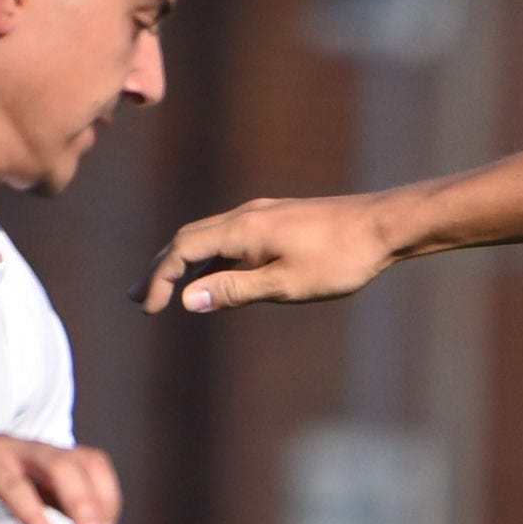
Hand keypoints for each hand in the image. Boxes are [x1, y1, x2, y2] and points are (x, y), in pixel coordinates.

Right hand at [148, 193, 402, 315]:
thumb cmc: (338, 259)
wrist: (383, 226)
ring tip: (170, 292)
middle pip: (188, 239)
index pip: (182, 250)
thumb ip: (234, 291)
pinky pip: (232, 239)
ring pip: (210, 238)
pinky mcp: (277, 221)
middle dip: (161, 268)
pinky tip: (215, 281)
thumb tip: (187, 300)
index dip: (159, 278)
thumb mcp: (284, 284)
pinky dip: (213, 260)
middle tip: (139, 298)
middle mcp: (245, 216)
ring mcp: (262, 216)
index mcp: (242, 229)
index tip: (148, 308)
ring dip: (186, 265)